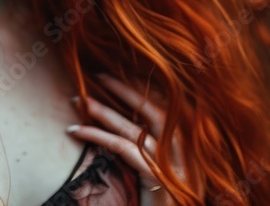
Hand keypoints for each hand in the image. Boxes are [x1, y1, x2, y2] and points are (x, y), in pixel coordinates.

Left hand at [66, 72, 198, 205]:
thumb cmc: (167, 199)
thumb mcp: (170, 168)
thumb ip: (159, 144)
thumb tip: (132, 119)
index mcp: (190, 144)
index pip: (165, 106)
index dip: (140, 88)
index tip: (117, 75)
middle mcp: (186, 151)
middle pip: (152, 110)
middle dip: (123, 89)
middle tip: (97, 76)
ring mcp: (173, 165)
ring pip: (133, 128)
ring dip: (103, 112)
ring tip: (79, 101)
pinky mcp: (157, 178)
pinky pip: (123, 149)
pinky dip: (98, 136)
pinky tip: (79, 130)